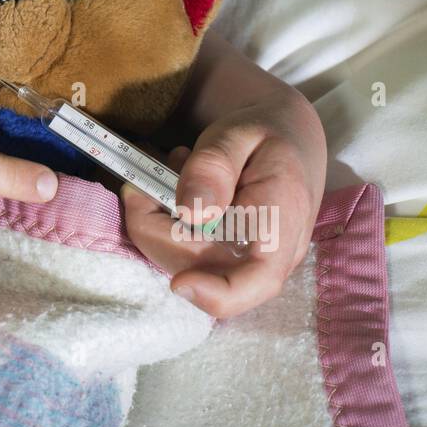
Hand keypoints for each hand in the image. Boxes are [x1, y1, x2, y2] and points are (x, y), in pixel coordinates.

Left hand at [121, 88, 326, 318]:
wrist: (287, 137)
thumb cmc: (265, 133)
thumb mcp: (237, 133)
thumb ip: (213, 167)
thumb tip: (192, 215)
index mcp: (283, 219)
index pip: (260, 279)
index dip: (218, 293)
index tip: (178, 283)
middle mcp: (273, 253)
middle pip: (204, 272)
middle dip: (156, 232)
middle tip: (139, 185)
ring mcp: (252, 262)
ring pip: (187, 267)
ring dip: (157, 226)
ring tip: (167, 178)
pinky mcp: (230, 260)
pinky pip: (187, 257)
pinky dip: (166, 228)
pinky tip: (175, 195)